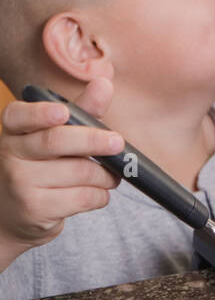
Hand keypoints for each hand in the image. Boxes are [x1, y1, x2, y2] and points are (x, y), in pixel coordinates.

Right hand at [0, 77, 123, 259]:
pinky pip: (82, 197)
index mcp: (14, 128)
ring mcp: (20, 183)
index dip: (41, 113)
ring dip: (105, 174)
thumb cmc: (42, 166)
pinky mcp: (34, 209)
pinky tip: (98, 193)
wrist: (14, 215)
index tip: (63, 112)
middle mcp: (10, 154)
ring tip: (110, 175)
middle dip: (93, 140)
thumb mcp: (56, 135)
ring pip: (79, 172)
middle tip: (118, 142)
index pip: (19, 115)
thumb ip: (81, 111)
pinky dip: (101, 194)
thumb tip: (104, 84)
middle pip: (56, 141)